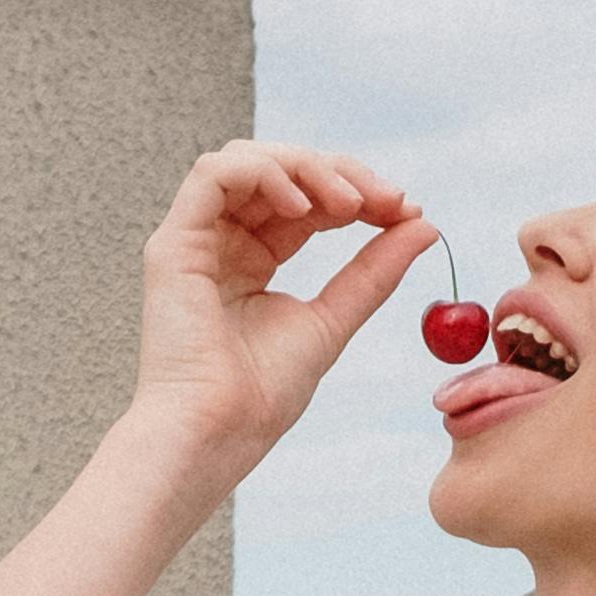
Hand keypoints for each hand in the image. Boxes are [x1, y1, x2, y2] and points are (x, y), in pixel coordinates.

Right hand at [130, 143, 435, 472]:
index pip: (308, 201)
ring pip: (248, 160)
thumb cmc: (259, 398)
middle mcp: (223, 241)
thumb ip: (373, 272)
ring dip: (306, 168)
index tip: (406, 210)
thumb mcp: (333, 321)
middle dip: (341, 174)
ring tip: (349, 204)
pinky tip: (302, 207)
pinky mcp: (172, 243)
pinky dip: (263, 173)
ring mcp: (195, 239)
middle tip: (389, 200)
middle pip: (281, 170)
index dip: (359, 193)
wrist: (215, 435)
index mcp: (255, 258)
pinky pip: (213, 174)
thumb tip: (423, 225)